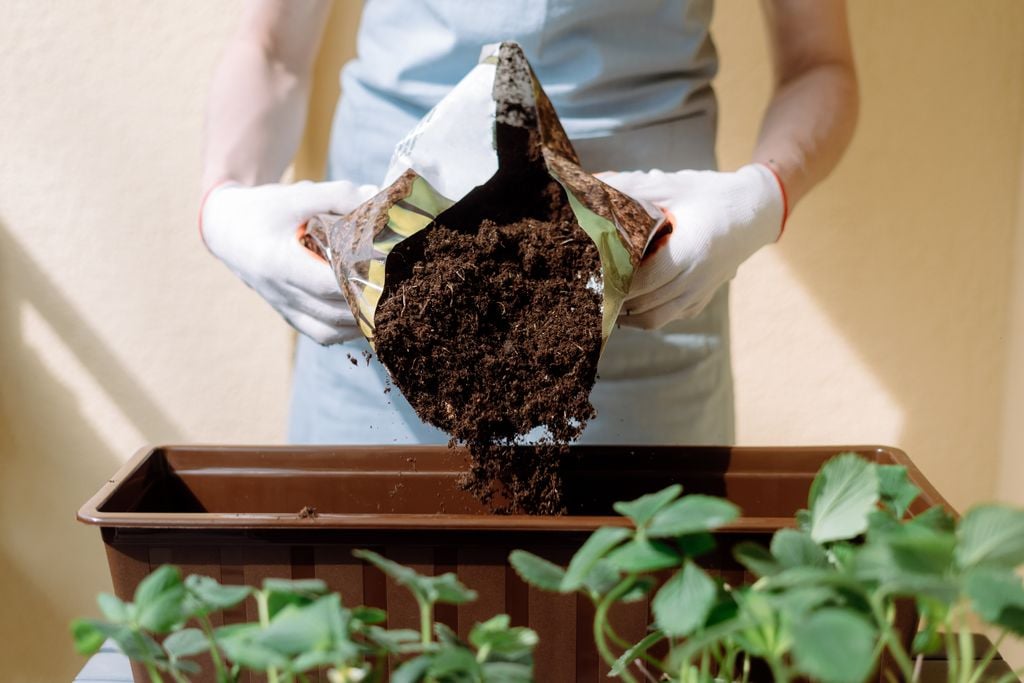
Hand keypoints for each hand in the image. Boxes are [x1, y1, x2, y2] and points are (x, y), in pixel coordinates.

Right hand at [200, 180, 377, 344]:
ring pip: (330, 330)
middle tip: (399, 286)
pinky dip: (347, 330)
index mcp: (279, 262)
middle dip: (369, 302)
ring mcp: (284, 308)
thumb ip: (339, 195)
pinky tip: (368, 315)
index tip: (387, 267)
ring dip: (361, 321)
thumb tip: (380, 199)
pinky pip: (322, 334)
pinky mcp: (289, 316)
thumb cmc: (267, 209)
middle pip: (334, 311)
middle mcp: (280, 292)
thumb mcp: (299, 194)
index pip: (328, 283)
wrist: (229, 230)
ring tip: (388, 302)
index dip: (360, 279)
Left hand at [598, 164, 785, 328]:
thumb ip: (633, 189)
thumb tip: (593, 183)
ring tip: (605, 296)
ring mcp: (700, 293)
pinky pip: (669, 316)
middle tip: (590, 287)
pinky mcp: (702, 299)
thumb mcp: (673, 187)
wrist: (756, 211)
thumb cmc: (712, 196)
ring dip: (627, 313)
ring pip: (655, 319)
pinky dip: (646, 313)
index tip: (592, 273)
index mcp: (688, 253)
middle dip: (614, 299)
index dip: (614, 281)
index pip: (642, 281)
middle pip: (643, 305)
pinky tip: (630, 298)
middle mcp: (696, 280)